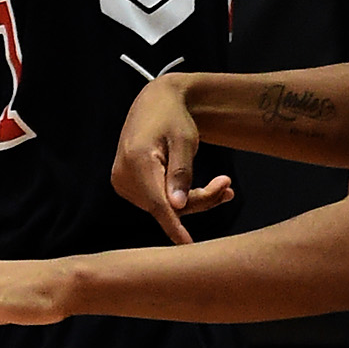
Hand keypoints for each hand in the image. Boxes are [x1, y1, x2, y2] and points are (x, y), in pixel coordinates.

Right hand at [111, 76, 233, 244]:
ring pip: (163, 207)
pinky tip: (201, 187)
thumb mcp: (185, 141)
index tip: (187, 246)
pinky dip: (179, 198)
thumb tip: (176, 207)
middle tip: (227, 185)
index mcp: (136, 160)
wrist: (154, 102)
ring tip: (221, 184)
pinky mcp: (125, 184)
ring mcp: (121, 180)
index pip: (158, 202)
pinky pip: (157, 201)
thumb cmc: (172, 117)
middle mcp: (123, 173)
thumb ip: (181, 174)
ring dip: (192, 201)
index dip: (173, 225)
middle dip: (198, 201)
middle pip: (166, 206)